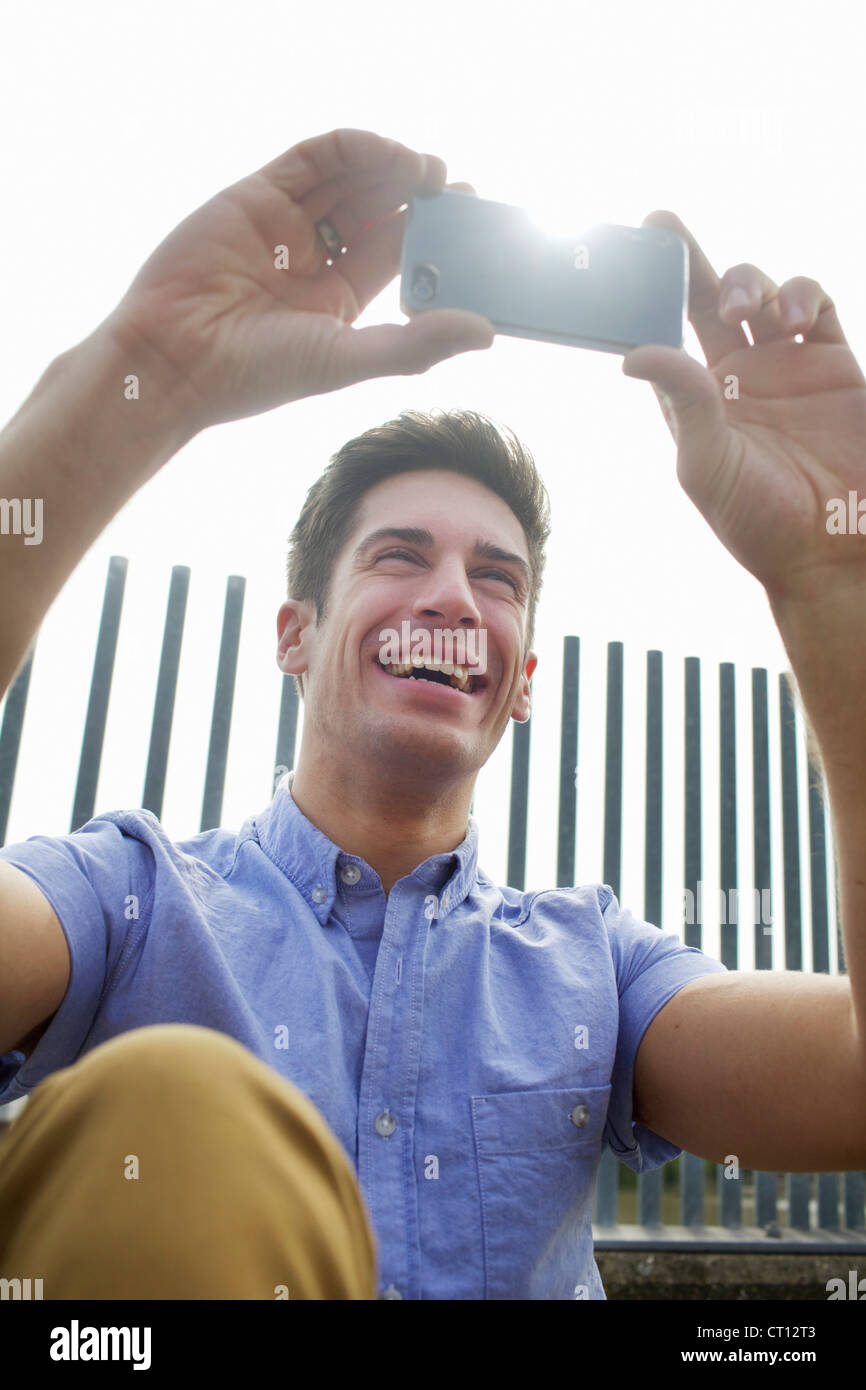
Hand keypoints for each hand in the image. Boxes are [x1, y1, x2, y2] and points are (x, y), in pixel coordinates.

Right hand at [103, 128, 493, 431]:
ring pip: (353, 179)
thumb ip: (416, 344)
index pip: (399, 255)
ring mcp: (288, 223)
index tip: (472, 226)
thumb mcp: (348, 359)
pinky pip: (314, 158)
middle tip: (461, 189)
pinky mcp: (259, 193)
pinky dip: (353, 147)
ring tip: (432, 169)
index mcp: (339, 302)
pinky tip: (387, 154)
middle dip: (422, 196)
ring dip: (395, 167)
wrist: (175, 355)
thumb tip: (486, 331)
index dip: (435, 237)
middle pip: (381, 211)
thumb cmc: (257, 373)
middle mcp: (316, 259)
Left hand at [622, 213, 865, 602]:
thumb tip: (634, 354)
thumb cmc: (761, 520)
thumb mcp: (709, 464)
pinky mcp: (835, 365)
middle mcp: (740, 376)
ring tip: (753, 308)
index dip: (652, 289)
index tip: (633, 244)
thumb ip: (683, 403)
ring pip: (766, 292)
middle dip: (693, 260)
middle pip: (712, 297)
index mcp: (697, 399)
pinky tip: (795, 316)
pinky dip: (805, 294)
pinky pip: (818, 306)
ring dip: (754, 281)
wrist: (835, 548)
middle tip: (670, 234)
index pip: (667, 329)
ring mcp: (788, 366)